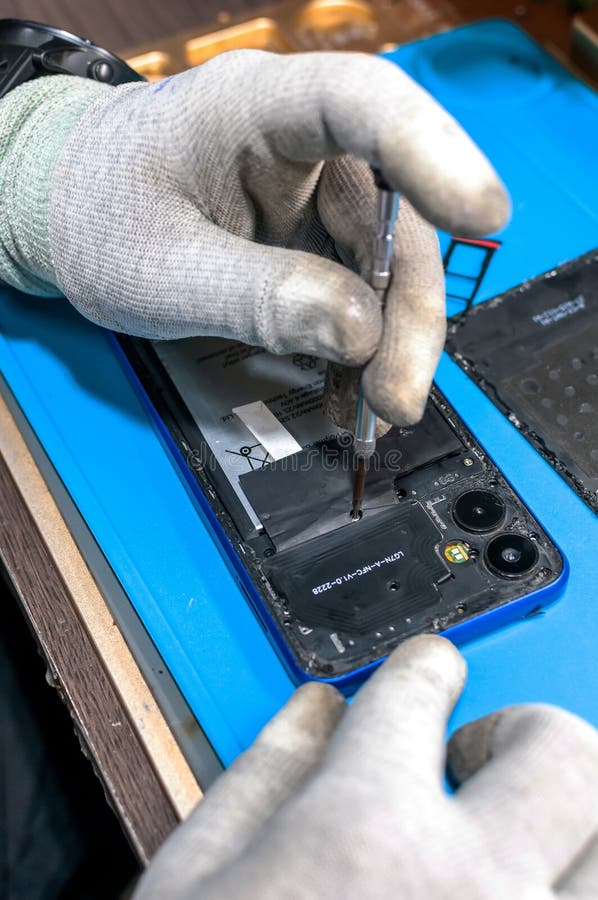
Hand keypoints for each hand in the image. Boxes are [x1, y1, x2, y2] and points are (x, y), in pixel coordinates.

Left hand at [0, 52, 507, 425]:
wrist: (70, 215)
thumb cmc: (98, 217)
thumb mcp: (162, 272)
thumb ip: (258, 297)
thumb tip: (359, 332)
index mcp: (253, 108)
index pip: (363, 105)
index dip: (433, 152)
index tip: (482, 215)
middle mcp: (298, 143)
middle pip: (390, 214)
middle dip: (406, 310)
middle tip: (399, 394)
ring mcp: (307, 193)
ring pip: (383, 261)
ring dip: (390, 341)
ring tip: (378, 410)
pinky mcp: (306, 239)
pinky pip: (354, 289)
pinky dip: (359, 346)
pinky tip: (353, 396)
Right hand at [133, 635, 597, 899]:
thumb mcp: (186, 892)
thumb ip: (255, 781)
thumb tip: (311, 714)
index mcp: (361, 840)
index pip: (416, 692)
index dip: (423, 668)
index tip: (428, 673)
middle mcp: (468, 894)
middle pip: (559, 747)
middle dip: (520, 730)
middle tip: (477, 758)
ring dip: (573, 823)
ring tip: (519, 843)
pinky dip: (567, 895)